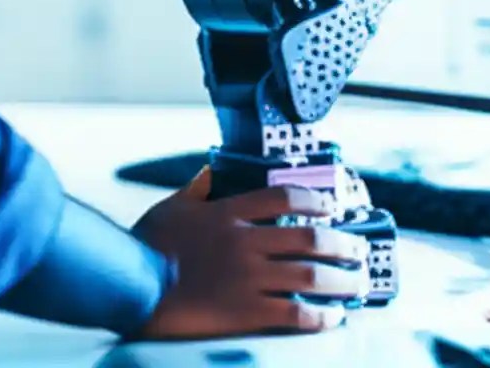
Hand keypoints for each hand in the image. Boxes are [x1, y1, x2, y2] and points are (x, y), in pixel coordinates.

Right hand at [131, 169, 370, 338]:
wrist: (130, 287)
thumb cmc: (146, 247)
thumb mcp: (172, 207)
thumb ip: (198, 189)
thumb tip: (213, 172)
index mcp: (229, 214)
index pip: (284, 197)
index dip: (314, 200)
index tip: (330, 207)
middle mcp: (246, 242)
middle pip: (310, 238)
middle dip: (342, 244)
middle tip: (358, 250)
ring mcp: (248, 277)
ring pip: (311, 276)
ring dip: (341, 281)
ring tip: (356, 284)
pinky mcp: (246, 311)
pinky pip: (295, 313)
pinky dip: (320, 316)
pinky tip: (333, 318)